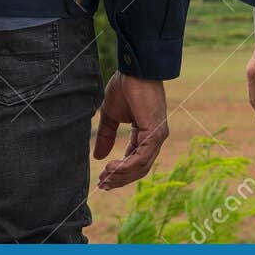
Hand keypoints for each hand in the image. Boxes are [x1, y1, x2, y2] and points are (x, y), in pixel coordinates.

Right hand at [93, 72, 169, 189]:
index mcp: (145, 134)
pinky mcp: (155, 133)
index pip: (134, 161)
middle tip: (102, 184)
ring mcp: (157, 137)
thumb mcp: (110, 115)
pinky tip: (112, 168)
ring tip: (105, 178)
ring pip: (141, 166)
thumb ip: (106, 135)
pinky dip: (127, 166)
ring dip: (122, 175)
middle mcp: (154, 138)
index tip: (103, 180)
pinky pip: (142, 157)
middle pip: (139, 169)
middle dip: (120, 179)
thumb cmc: (125, 87)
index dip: (119, 172)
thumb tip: (97, 157)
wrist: (135, 69)